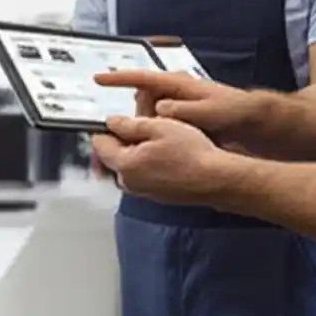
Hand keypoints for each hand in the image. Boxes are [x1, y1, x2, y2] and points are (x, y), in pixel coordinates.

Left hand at [91, 116, 228, 205]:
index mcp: (125, 164)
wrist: (215, 179)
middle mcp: (130, 182)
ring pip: (131, 164)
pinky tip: (169, 154)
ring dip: (139, 151)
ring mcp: (143, 191)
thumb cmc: (191, 153)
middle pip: (114, 155)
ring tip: (161, 139)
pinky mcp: (157, 195)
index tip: (120, 119)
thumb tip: (111, 122)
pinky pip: (145, 174)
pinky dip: (151, 163)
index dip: (108, 127)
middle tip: (147, 126)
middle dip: (125, 139)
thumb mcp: (158, 126)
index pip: (99, 144)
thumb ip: (129, 125)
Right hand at [96, 70, 255, 144]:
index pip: (142, 78)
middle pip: (141, 102)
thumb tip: (158, 109)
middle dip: (133, 118)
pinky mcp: (180, 118)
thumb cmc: (233, 111)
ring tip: (152, 143)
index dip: (118, 78)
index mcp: (177, 85)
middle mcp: (173, 92)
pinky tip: (161, 146)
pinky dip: (155, 134)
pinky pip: (159, 125)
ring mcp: (176, 105)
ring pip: (148, 116)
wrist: (252, 121)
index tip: (97, 78)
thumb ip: (182, 110)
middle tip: (132, 136)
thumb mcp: (209, 112)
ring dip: (146, 129)